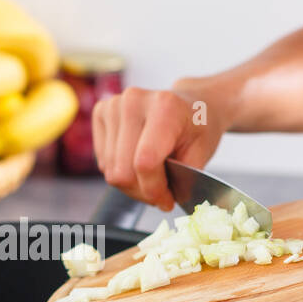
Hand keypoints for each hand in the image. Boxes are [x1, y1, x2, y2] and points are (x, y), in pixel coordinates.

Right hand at [92, 84, 227, 209]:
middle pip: (122, 171)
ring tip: (151, 177)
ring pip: (110, 170)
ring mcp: (113, 105)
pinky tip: (136, 163)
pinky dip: (120, 171)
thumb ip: (182, 179)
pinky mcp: (100, 113)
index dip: (154, 190)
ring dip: (131, 184)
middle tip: (160, 193)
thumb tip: (160, 200)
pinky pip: (102, 162)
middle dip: (142, 191)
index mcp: (164, 107)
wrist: (192, 103)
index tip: (167, 200)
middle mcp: (134, 101)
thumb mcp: (202, 155)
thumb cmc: (197, 128)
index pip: (145, 163)